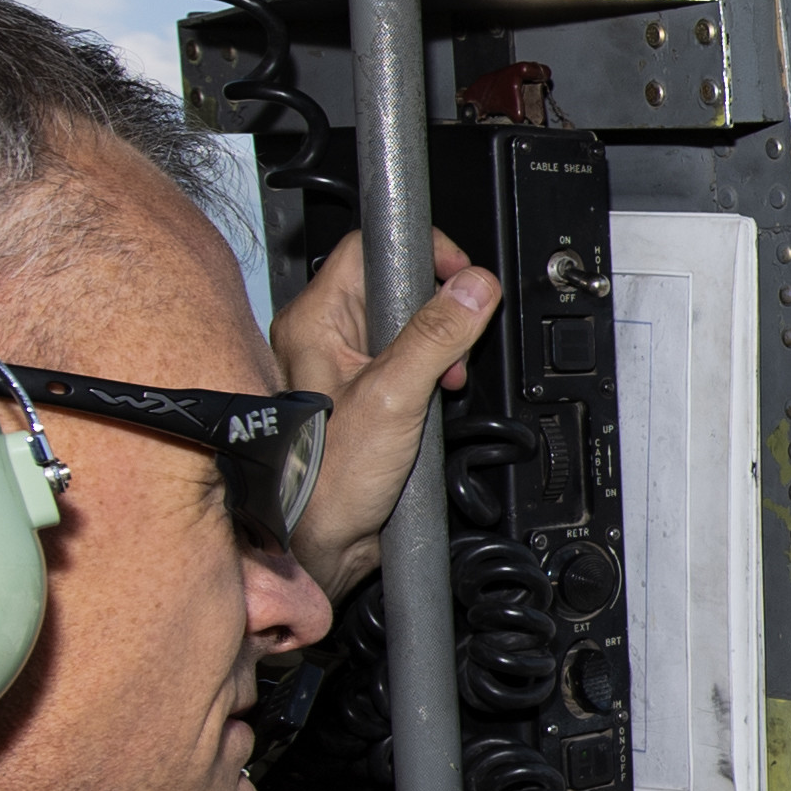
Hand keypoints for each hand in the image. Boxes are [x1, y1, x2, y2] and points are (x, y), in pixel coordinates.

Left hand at [272, 230, 497, 596]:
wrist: (321, 543)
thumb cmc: (326, 479)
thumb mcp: (392, 396)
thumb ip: (436, 337)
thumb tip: (475, 288)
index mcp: (316, 320)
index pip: (373, 247)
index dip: (424, 253)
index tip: (461, 278)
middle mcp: (325, 337)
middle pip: (398, 287)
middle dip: (441, 315)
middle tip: (453, 348)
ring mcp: (346, 368)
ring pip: (408, 329)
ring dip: (440, 353)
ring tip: (444, 383)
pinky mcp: (367, 398)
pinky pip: (409, 367)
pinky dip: (432, 381)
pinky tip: (435, 404)